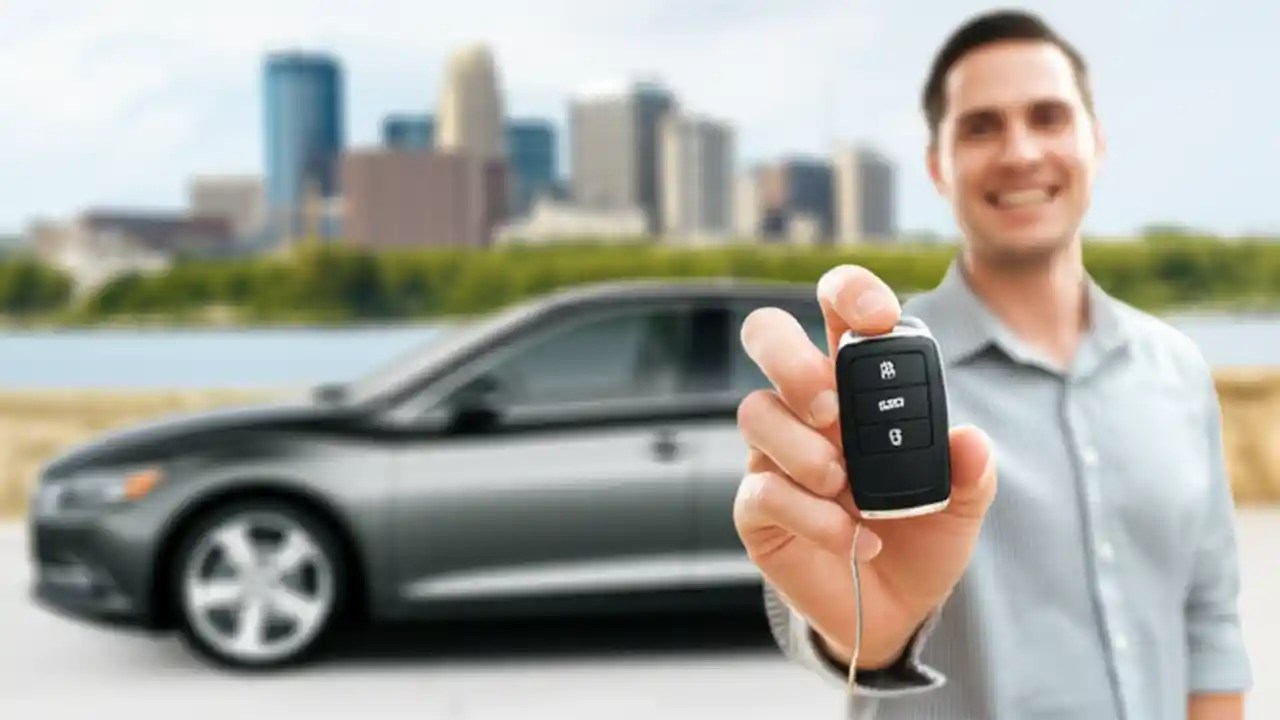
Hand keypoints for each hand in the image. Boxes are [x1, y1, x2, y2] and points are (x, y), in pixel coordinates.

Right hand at [734, 264, 997, 668]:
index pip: (838, 309)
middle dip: (789, 356)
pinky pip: (763, 489)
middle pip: (767, 334)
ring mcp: (774, 452)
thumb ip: (970, 470)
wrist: (897, 610)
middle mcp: (806, 406)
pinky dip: (812, 515)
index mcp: (856, 381)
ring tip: (845, 485)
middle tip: (829, 405)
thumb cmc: (921, 536)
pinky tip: (854, 538)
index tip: (878, 317)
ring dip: (802, 447)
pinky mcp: (758, 507)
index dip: (850, 292)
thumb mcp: (962, 503)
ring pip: (755, 412)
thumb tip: (971, 441)